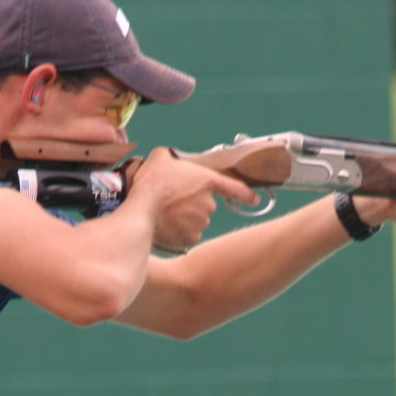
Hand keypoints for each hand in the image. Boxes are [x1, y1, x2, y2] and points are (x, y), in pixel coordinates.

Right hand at [126, 148, 261, 252]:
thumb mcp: (159, 158)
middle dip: (192, 203)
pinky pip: (187, 235)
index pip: (235, 188)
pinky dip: (178, 232)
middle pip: (205, 204)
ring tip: (165, 213)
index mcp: (207, 181)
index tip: (254, 199)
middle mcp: (209, 204)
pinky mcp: (190, 239)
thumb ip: (168, 156)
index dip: (246, 195)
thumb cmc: (152, 182)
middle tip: (172, 199)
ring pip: (196, 221)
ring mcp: (201, 223)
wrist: (142, 210)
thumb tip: (165, 157)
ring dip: (185, 218)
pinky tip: (165, 225)